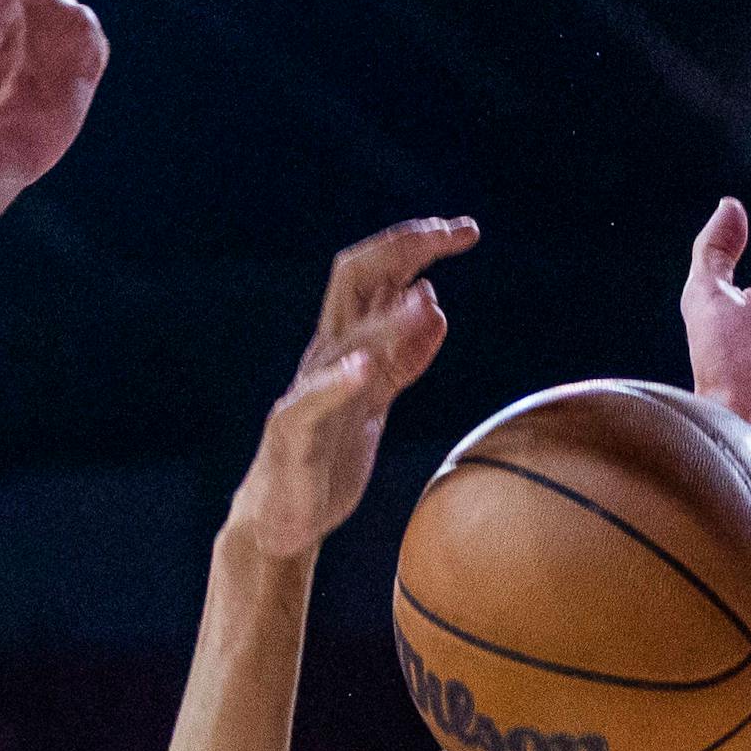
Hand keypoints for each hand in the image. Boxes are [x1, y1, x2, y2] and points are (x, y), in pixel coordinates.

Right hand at [231, 218, 480, 559]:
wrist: (284, 519)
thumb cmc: (327, 457)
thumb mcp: (377, 400)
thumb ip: (404, 357)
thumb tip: (433, 303)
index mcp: (345, 343)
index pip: (378, 274)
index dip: (417, 244)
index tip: (466, 230)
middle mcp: (324, 355)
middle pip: (352, 278)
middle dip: (401, 247)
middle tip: (448, 233)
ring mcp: (306, 392)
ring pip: (344, 338)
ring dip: (386, 319)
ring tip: (424, 300)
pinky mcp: (292, 433)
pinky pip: (314, 401)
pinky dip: (339, 381)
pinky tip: (365, 366)